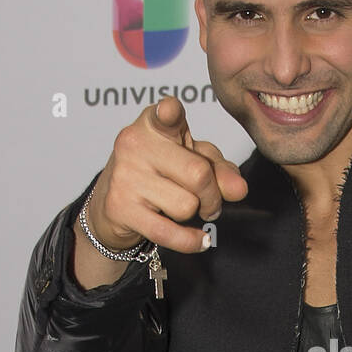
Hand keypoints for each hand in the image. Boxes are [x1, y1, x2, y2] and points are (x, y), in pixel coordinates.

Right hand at [88, 95, 248, 253]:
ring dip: (195, 215)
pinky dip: (191, 241)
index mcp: (154, 124)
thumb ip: (220, 169)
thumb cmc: (159, 172)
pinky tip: (201, 240)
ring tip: (183, 208)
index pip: (166, 115)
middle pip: (198, 175)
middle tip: (209, 202)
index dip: (170, 113)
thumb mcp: (192, 160)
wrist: (112, 204)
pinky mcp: (119, 207)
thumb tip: (239, 189)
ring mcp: (125, 176)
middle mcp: (135, 144)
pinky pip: (169, 232)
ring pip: (186, 206)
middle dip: (213, 196)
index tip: (169, 110)